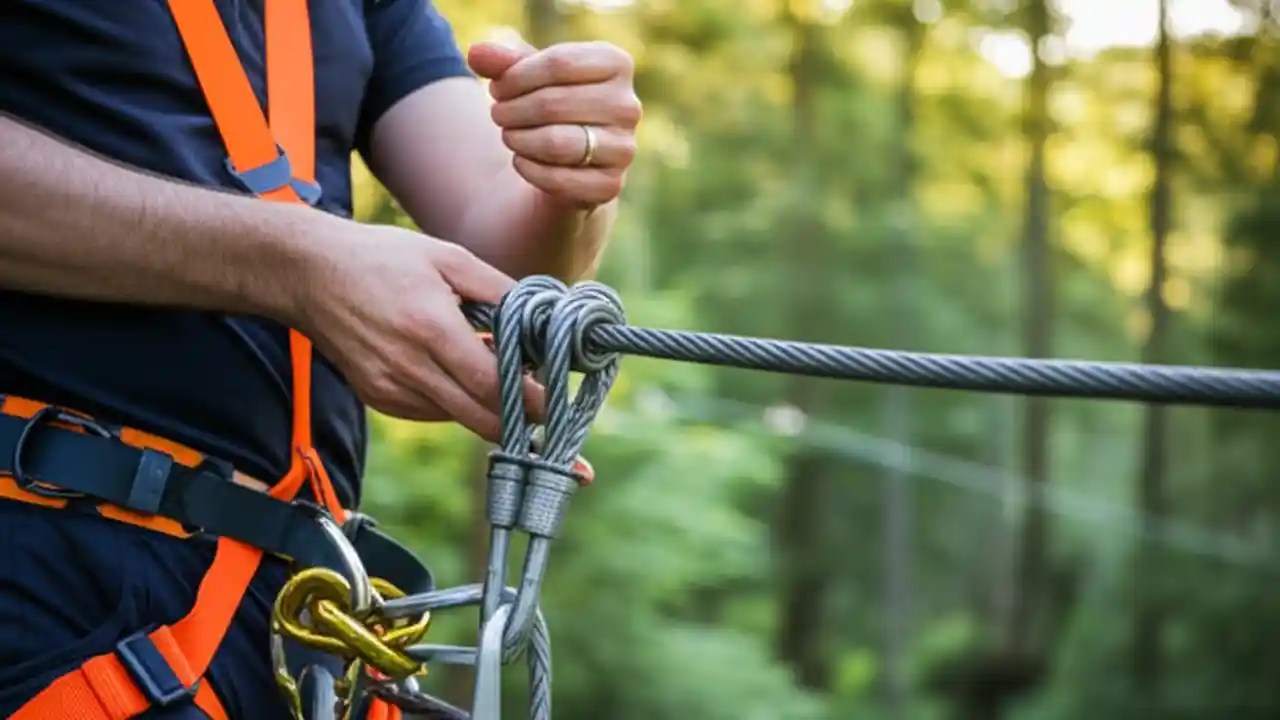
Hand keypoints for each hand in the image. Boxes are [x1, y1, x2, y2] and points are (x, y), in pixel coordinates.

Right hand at [297, 217, 541, 440]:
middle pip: (479, 418)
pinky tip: (465, 378)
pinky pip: (432, 412)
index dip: (530, 401)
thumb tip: (544, 317)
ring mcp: (388, 387)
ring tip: (513, 388)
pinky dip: (457, 402)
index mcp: (430, 327)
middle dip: (520, 423)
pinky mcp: (376, 397)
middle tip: (550, 416)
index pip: (493, 385)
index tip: (558, 403)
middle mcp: (408, 366)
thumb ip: (498, 290)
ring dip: (489, 410)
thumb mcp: (447, 257)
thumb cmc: (381, 257)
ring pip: (458, 418)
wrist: (307, 273)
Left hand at [467, 38, 641, 207]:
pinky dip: (530, 169)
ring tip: (509, 136)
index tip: (497, 87)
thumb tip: (478, 54)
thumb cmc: (550, 105)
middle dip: (513, 110)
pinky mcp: (610, 186)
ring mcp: (623, 149)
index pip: (560, 63)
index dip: (516, 76)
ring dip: (519, 139)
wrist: (571, 159)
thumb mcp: (528, 77)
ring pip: (556, 143)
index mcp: (617, 65)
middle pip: (553, 103)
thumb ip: (502, 62)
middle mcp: (628, 106)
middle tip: (498, 114)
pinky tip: (520, 161)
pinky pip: (559, 180)